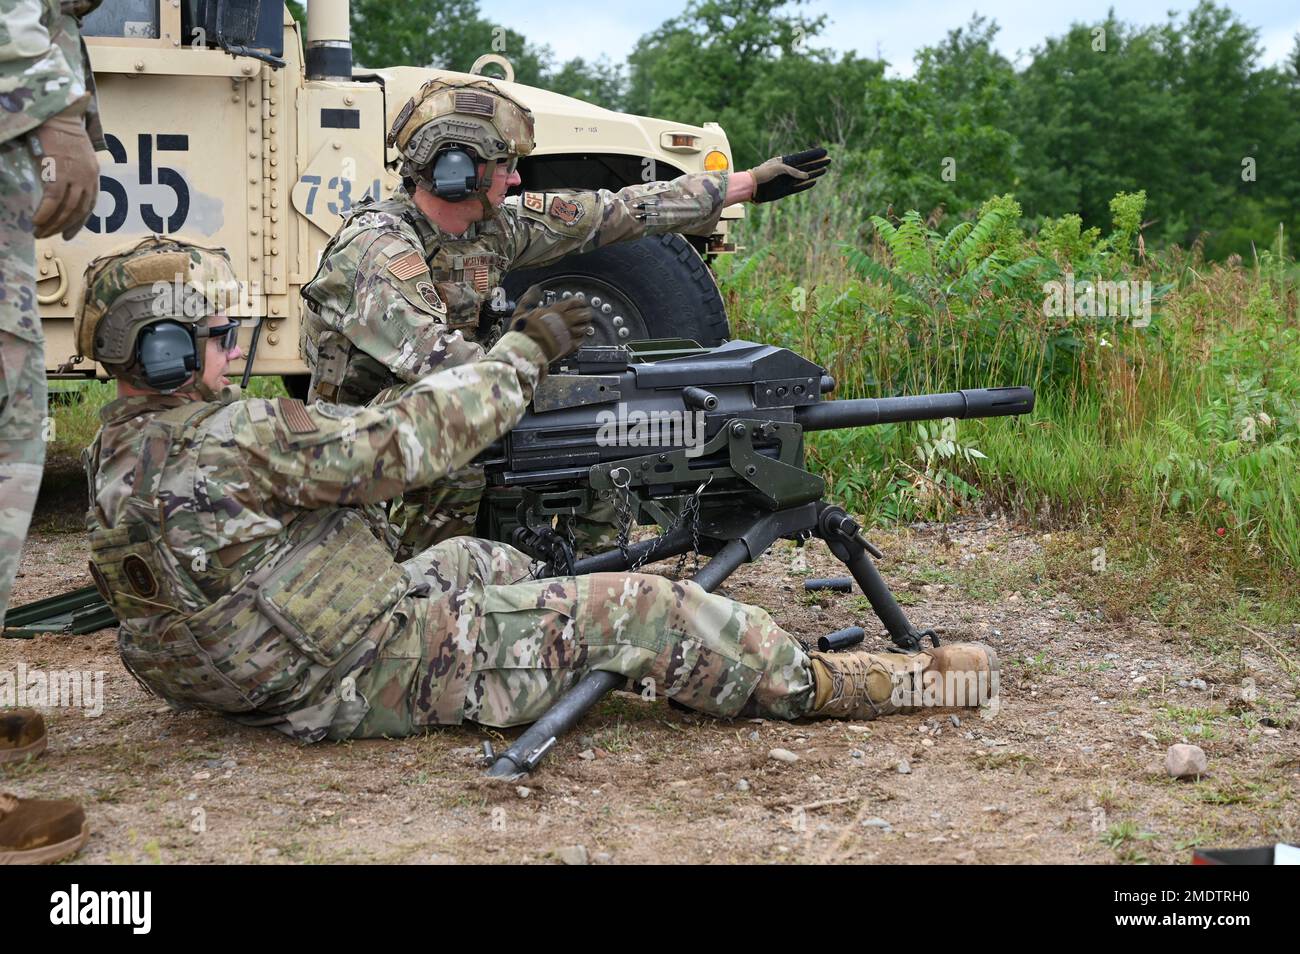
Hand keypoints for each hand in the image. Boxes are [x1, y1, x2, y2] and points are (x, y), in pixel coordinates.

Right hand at [32, 105, 99, 239]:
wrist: (58, 113)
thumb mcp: (76, 155)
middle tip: (46, 235)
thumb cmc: (63, 131)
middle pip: (77, 211)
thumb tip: (65, 189)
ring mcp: (75, 174)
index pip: (89, 206)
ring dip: (51, 223)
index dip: (77, 222)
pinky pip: (53, 199)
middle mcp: (88, 177)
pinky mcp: (59, 170)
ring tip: (38, 232)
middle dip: (61, 226)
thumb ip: (74, 172)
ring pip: (65, 208)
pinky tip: (36, 221)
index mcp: (93, 174)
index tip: (67, 234)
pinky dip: (45, 212)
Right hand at [510, 286, 593, 362]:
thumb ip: (529, 298)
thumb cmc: (522, 332)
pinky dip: (581, 339)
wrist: (525, 350)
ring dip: (585, 326)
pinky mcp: (568, 347)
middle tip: (586, 313)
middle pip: (583, 314)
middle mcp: (564, 321)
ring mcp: (567, 334)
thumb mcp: (522, 311)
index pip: (574, 302)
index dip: (580, 302)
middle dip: (586, 313)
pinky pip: (581, 342)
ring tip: (584, 325)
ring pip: (584, 328)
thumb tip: (534, 290)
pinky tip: (579, 338)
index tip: (581, 302)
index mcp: (554, 311)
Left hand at [746, 147, 830, 203]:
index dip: (814, 155)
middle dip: (818, 163)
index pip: (803, 157)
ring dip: (815, 173)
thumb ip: (793, 171)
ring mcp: (788, 181)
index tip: (824, 152)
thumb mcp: (779, 168)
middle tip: (829, 159)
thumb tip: (807, 176)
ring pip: (805, 176)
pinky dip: (806, 185)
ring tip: (825, 170)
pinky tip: (814, 181)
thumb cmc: (763, 173)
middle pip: (807, 166)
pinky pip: (799, 187)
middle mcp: (788, 171)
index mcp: (786, 162)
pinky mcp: (786, 190)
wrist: (752, 187)